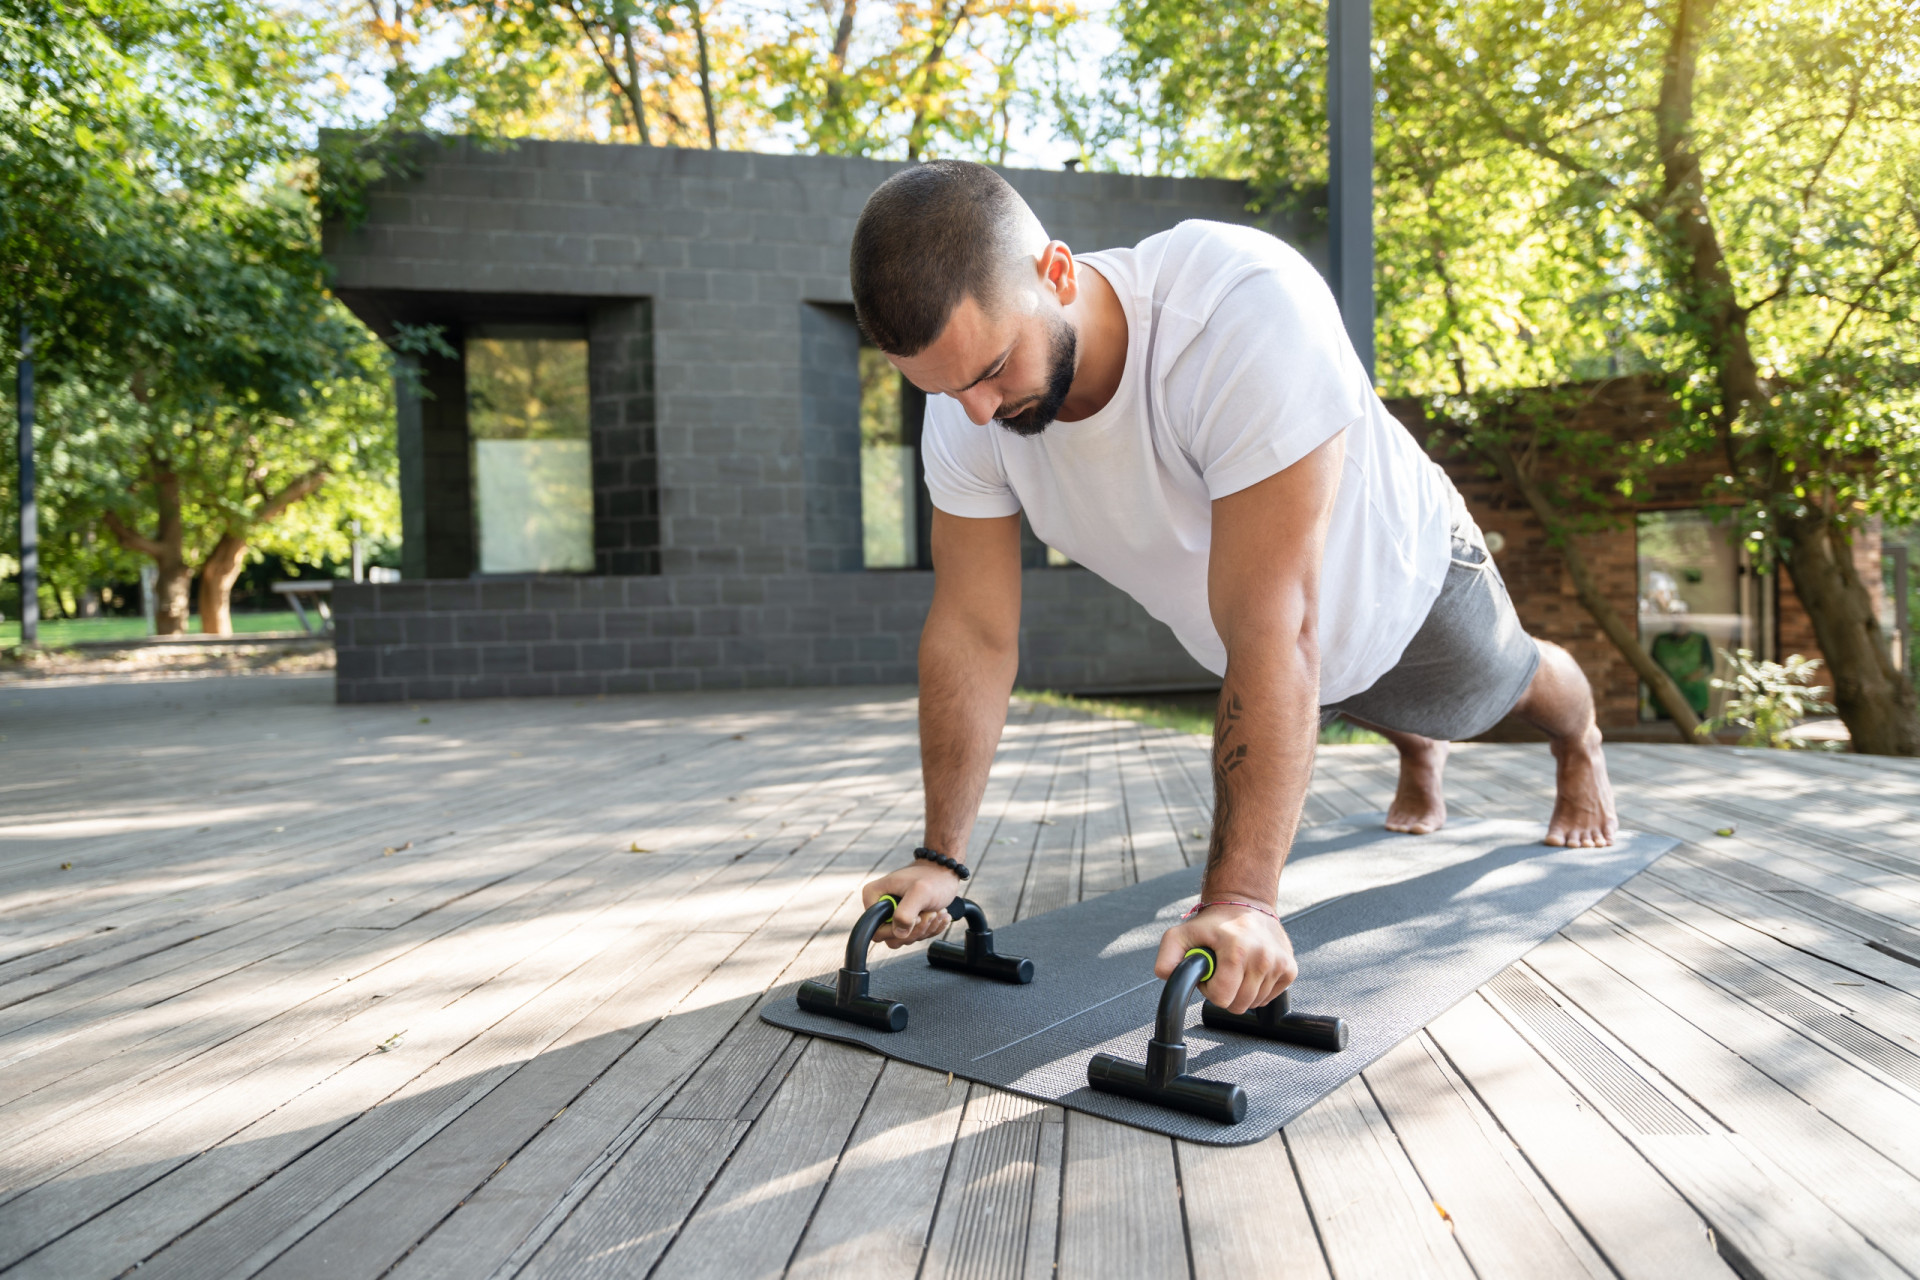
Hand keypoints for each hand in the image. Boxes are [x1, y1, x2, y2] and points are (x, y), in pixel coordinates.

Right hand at [863, 860, 964, 949]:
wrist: (945, 872)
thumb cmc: (932, 877)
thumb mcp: (920, 892)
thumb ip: (905, 914)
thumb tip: (899, 933)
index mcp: (874, 896)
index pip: (877, 929)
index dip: (898, 929)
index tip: (917, 917)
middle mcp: (880, 907)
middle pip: (891, 937)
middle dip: (916, 929)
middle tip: (932, 913)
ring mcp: (893, 915)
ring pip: (905, 937)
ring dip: (926, 928)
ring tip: (937, 911)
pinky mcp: (905, 920)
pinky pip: (915, 936)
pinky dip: (931, 929)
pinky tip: (939, 915)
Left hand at [1154, 902, 1296, 1014]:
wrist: (1245, 903)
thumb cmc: (1213, 922)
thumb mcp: (1180, 934)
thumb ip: (1167, 958)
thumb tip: (1167, 977)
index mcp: (1236, 949)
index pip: (1221, 997)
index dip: (1210, 989)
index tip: (1210, 972)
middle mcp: (1262, 956)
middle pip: (1238, 1005)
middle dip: (1225, 992)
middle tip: (1222, 971)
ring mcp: (1279, 963)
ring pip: (1254, 1003)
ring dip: (1241, 991)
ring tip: (1236, 968)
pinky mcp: (1290, 969)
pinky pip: (1269, 998)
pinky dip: (1258, 989)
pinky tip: (1251, 970)